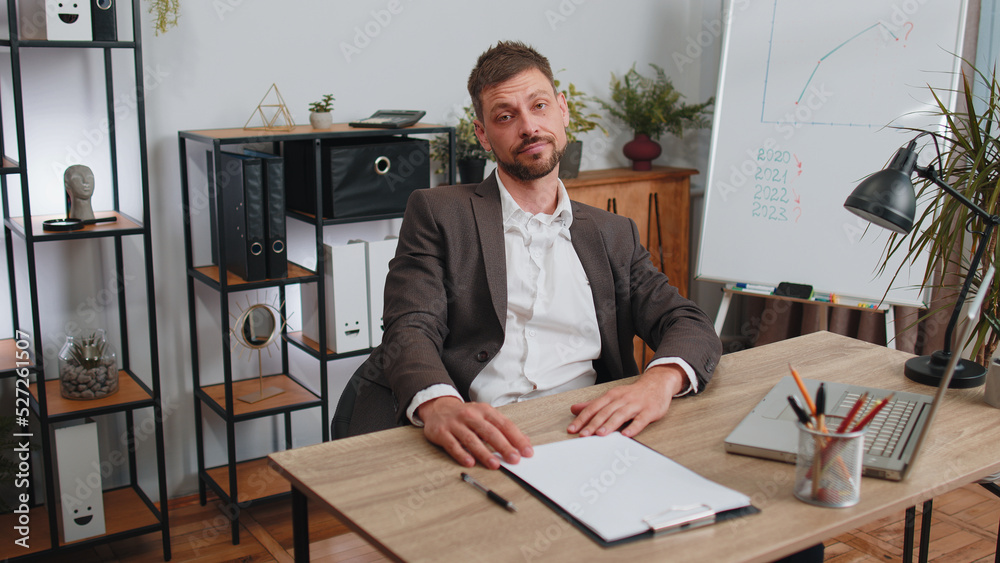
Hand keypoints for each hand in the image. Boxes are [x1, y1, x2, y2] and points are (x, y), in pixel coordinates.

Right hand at [418, 396, 533, 468]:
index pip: (504, 425)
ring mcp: (456, 424)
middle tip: (514, 459)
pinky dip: (461, 454)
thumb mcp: (485, 416)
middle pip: (490, 432)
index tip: (526, 451)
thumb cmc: (465, 415)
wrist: (437, 408)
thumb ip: (503, 428)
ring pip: (472, 439)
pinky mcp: (442, 433)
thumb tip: (524, 441)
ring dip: (484, 453)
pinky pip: (452, 445)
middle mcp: (471, 416)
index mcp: (485, 411)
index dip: (517, 438)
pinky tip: (470, 462)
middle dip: (503, 446)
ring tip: (495, 464)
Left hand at [567, 365, 685, 437]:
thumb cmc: (632, 394)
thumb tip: (574, 409)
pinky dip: (633, 427)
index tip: (572, 429)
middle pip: (605, 412)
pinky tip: (626, 434)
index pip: (593, 408)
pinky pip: (641, 420)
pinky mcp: (649, 411)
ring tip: (600, 434)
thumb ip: (593, 404)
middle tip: (583, 435)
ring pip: (621, 415)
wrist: (657, 383)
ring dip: (610, 424)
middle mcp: (622, 399)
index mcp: (611, 395)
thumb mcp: (612, 396)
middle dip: (593, 424)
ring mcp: (636, 405)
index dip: (582, 418)